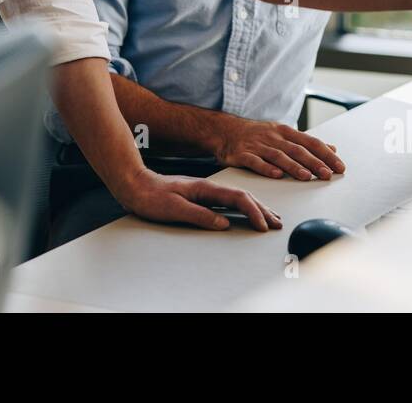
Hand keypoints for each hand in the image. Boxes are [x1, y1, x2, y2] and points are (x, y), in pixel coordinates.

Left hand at [114, 170, 282, 231]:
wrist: (134, 185)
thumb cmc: (150, 196)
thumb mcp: (174, 209)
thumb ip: (199, 215)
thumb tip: (223, 223)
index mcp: (205, 188)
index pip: (238, 198)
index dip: (253, 212)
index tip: (263, 225)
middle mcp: (208, 188)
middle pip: (243, 197)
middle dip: (262, 210)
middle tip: (277, 223)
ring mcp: (205, 191)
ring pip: (238, 198)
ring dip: (256, 208)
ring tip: (270, 217)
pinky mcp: (201, 197)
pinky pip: (228, 202)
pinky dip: (243, 207)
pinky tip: (245, 212)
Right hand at [210, 117, 344, 180]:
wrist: (225, 130)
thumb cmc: (257, 134)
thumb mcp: (283, 134)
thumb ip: (307, 142)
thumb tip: (332, 148)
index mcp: (285, 131)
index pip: (310, 142)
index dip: (326, 154)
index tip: (339, 167)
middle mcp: (273, 137)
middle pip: (297, 150)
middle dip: (314, 162)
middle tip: (328, 174)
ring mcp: (257, 145)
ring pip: (279, 156)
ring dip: (294, 167)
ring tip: (307, 177)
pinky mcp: (242, 154)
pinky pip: (255, 162)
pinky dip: (267, 168)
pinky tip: (276, 175)